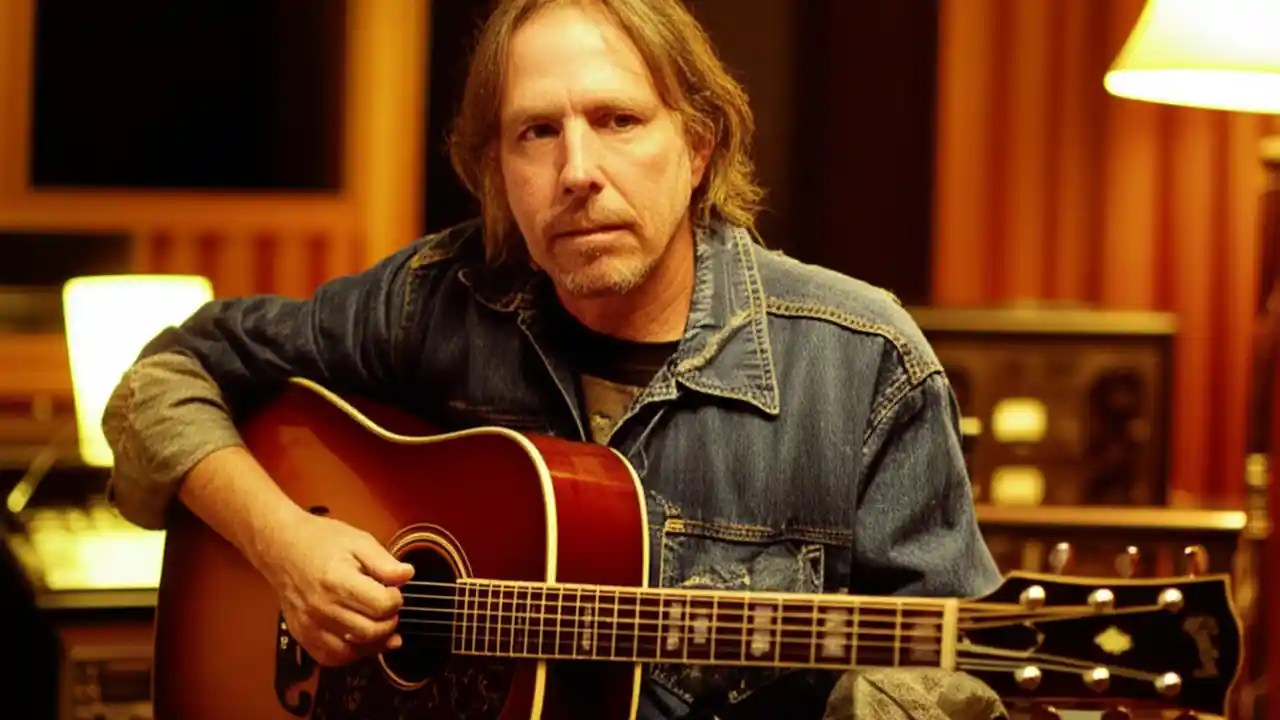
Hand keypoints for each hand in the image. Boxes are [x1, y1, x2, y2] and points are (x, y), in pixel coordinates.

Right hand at [256, 511, 414, 666]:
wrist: (282, 547)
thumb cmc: (321, 541)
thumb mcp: (359, 540)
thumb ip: (384, 562)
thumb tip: (407, 575)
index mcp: (338, 581)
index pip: (382, 606)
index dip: (396, 599)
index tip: (394, 591)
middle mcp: (323, 608)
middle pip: (371, 632)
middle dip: (390, 622)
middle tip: (387, 608)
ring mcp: (310, 625)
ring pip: (354, 651)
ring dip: (374, 642)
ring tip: (379, 625)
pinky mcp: (302, 635)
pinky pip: (331, 658)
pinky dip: (350, 653)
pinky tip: (359, 639)